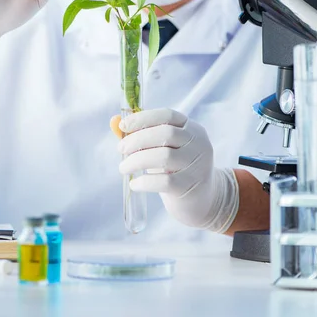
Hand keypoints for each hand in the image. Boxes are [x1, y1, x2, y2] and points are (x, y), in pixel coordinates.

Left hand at [111, 108, 239, 232]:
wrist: (203, 201)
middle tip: (120, 149)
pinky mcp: (190, 186)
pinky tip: (134, 184)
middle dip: (137, 139)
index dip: (143, 118)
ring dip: (136, 160)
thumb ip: (141, 136)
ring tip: (123, 168)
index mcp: (192, 129)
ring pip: (163, 157)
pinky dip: (144, 182)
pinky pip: (163, 181)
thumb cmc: (177, 170)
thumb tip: (114, 123)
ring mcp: (197, 165)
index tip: (123, 125)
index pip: (168, 115)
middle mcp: (199, 144)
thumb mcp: (163, 149)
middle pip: (165, 134)